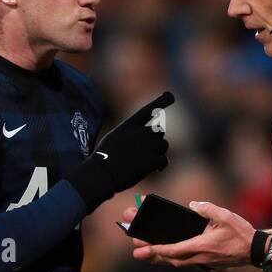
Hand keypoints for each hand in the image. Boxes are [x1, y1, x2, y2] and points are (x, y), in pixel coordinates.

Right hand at [72, 92, 174, 211]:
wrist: (101, 175)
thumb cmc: (104, 159)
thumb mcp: (113, 138)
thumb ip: (130, 134)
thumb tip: (147, 135)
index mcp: (128, 126)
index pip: (148, 110)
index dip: (161, 102)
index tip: (170, 96)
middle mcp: (139, 133)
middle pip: (160, 130)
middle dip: (157, 140)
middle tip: (148, 151)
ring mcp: (146, 147)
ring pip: (164, 145)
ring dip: (159, 152)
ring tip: (148, 161)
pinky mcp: (151, 161)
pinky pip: (164, 160)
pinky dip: (162, 165)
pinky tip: (157, 169)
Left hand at [130, 201, 254, 268]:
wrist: (254, 251)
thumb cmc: (240, 234)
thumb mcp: (224, 216)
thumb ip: (207, 209)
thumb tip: (192, 205)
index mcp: (201, 246)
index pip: (174, 250)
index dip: (157, 250)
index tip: (143, 248)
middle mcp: (199, 257)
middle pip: (170, 259)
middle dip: (152, 255)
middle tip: (137, 251)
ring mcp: (202, 261)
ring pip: (176, 262)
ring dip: (160, 258)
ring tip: (146, 253)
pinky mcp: (206, 261)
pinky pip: (184, 261)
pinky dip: (172, 257)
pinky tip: (166, 253)